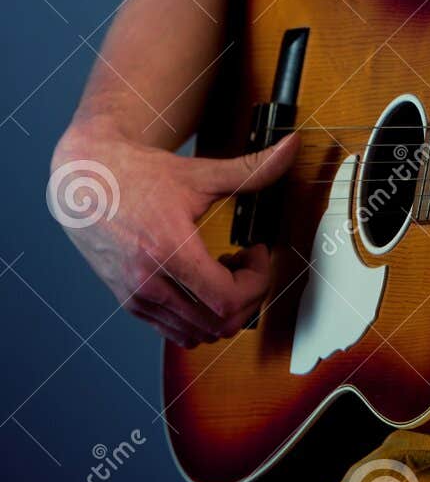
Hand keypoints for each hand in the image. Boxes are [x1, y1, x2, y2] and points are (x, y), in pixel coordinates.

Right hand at [48, 124, 299, 346]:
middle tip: (247, 263)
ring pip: (198, 334)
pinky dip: (199, 318)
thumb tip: (291, 147)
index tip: (257, 252)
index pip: (227, 300)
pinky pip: (175, 332)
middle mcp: (150, 282)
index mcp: (169, 251)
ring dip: (223, 311)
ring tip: (224, 272)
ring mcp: (137, 297)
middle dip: (248, 297)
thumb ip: (251, 168)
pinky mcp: (129, 302)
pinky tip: (201, 282)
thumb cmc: (138, 175)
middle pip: (219, 324)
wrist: (86, 180)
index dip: (257, 282)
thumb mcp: (198, 173)